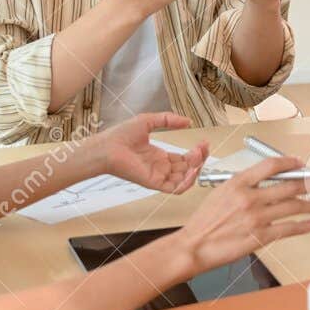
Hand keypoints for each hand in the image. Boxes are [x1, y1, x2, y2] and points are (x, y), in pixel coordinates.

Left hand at [92, 112, 207, 193]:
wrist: (107, 146)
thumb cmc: (121, 135)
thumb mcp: (148, 121)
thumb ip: (168, 120)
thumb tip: (187, 121)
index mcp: (160, 157)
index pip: (184, 159)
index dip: (196, 153)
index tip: (203, 142)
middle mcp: (161, 168)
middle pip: (188, 169)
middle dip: (199, 159)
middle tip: (203, 147)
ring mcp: (158, 176)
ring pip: (184, 181)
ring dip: (195, 170)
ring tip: (198, 156)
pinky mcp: (154, 183)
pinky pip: (175, 189)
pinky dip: (186, 183)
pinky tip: (192, 170)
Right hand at [171, 156, 309, 274]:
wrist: (193, 246)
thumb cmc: (204, 222)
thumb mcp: (220, 193)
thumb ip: (243, 185)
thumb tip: (266, 182)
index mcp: (238, 183)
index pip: (271, 165)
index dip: (290, 162)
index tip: (301, 164)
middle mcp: (249, 197)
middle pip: (290, 185)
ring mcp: (256, 217)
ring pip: (293, 207)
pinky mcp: (260, 236)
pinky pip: (288, 229)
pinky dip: (303, 226)